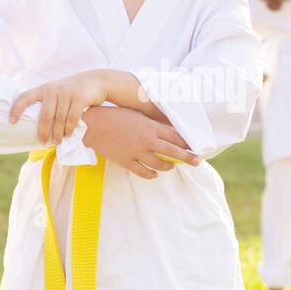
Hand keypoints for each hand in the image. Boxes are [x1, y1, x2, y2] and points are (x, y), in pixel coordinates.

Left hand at [10, 69, 112, 144]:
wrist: (96, 80)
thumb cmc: (72, 90)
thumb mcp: (57, 91)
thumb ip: (48, 102)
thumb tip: (36, 125)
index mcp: (44, 88)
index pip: (25, 97)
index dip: (17, 109)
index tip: (12, 122)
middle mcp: (54, 89)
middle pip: (45, 115)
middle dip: (43, 131)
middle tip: (42, 141)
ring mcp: (67, 93)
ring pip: (60, 119)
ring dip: (58, 133)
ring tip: (57, 141)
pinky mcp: (79, 98)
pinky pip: (72, 118)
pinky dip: (69, 129)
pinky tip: (68, 135)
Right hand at [80, 105, 200, 178]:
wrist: (93, 125)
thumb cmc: (115, 115)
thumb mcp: (137, 114)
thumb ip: (152, 123)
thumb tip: (167, 130)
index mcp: (150, 126)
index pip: (175, 137)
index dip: (187, 143)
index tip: (195, 147)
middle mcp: (147, 140)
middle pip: (173, 152)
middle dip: (188, 158)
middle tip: (197, 162)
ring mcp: (137, 152)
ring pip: (160, 165)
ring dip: (168, 167)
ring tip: (171, 167)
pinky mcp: (126, 161)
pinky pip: (144, 172)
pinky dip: (151, 174)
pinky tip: (154, 174)